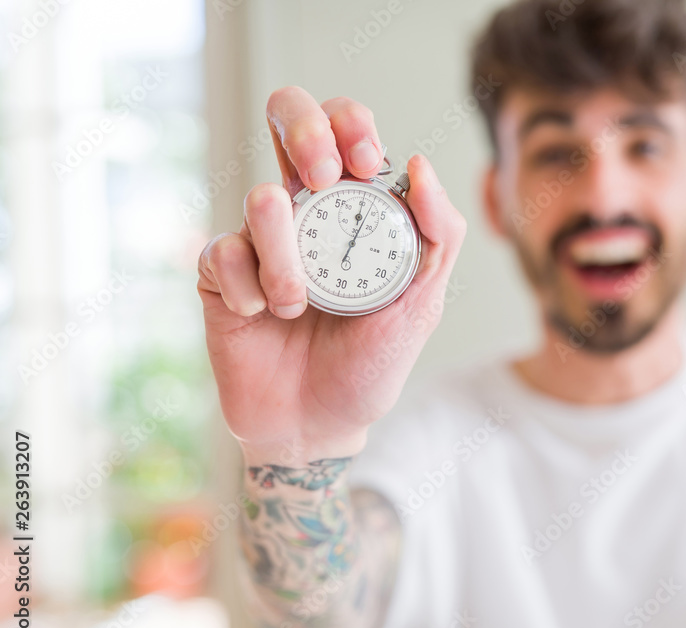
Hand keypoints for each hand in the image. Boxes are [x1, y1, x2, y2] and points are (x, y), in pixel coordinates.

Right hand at [196, 87, 465, 459]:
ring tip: (299, 307)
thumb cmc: (370, 363)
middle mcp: (306, 210)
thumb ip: (438, 237)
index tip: (366, 165)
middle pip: (287, 115)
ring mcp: (259, 238)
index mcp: (355, 209)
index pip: (345, 127)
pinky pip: (223, 253)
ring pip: (261, 199)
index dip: (350, 124)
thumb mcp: (421, 305)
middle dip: (305, 131)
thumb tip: (420, 165)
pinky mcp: (219, 271)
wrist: (316, 425)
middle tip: (321, 181)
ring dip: (288, 260)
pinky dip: (247, 291)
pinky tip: (261, 319)